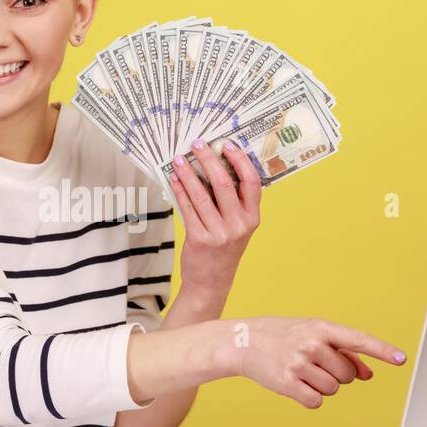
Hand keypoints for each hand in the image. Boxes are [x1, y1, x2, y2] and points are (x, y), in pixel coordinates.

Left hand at [169, 138, 261, 300]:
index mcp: (252, 218)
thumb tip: (214, 167)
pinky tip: (174, 180)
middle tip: (198, 144)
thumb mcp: (238, 227)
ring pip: (201, 194)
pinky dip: (179, 191)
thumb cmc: (224, 250)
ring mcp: (219, 233)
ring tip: (179, 159)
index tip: (227, 145)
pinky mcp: (199, 239)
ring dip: (188, 173)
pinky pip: (187, 208)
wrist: (212, 282)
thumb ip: (233, 202)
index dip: (240, 160)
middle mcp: (239, 225)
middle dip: (208, 160)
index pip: (252, 182)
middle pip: (224, 183)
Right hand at [229, 316, 406, 408]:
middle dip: (337, 374)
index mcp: (321, 327)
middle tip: (315, 364)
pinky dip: (310, 397)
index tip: (401, 359)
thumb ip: (342, 351)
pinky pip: (316, 401)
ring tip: (302, 371)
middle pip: (347, 374)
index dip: (382, 350)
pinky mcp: (287, 383)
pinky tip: (295, 385)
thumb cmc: (283, 337)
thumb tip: (368, 374)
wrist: (242, 342)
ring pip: (333, 389)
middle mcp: (311, 344)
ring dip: (322, 386)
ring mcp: (299, 363)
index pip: (358, 339)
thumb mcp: (313, 334)